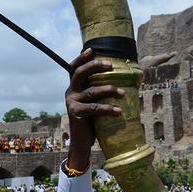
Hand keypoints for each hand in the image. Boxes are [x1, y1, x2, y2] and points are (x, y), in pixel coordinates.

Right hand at [65, 48, 124, 171]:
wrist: (82, 142)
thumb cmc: (91, 121)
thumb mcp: (93, 103)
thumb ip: (98, 92)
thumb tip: (120, 81)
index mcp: (74, 87)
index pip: (74, 69)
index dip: (81, 58)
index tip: (91, 50)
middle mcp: (70, 92)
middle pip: (80, 74)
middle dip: (95, 66)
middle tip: (110, 65)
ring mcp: (72, 103)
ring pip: (91, 91)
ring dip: (108, 89)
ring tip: (122, 92)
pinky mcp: (76, 113)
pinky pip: (94, 108)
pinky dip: (108, 109)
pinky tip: (119, 111)